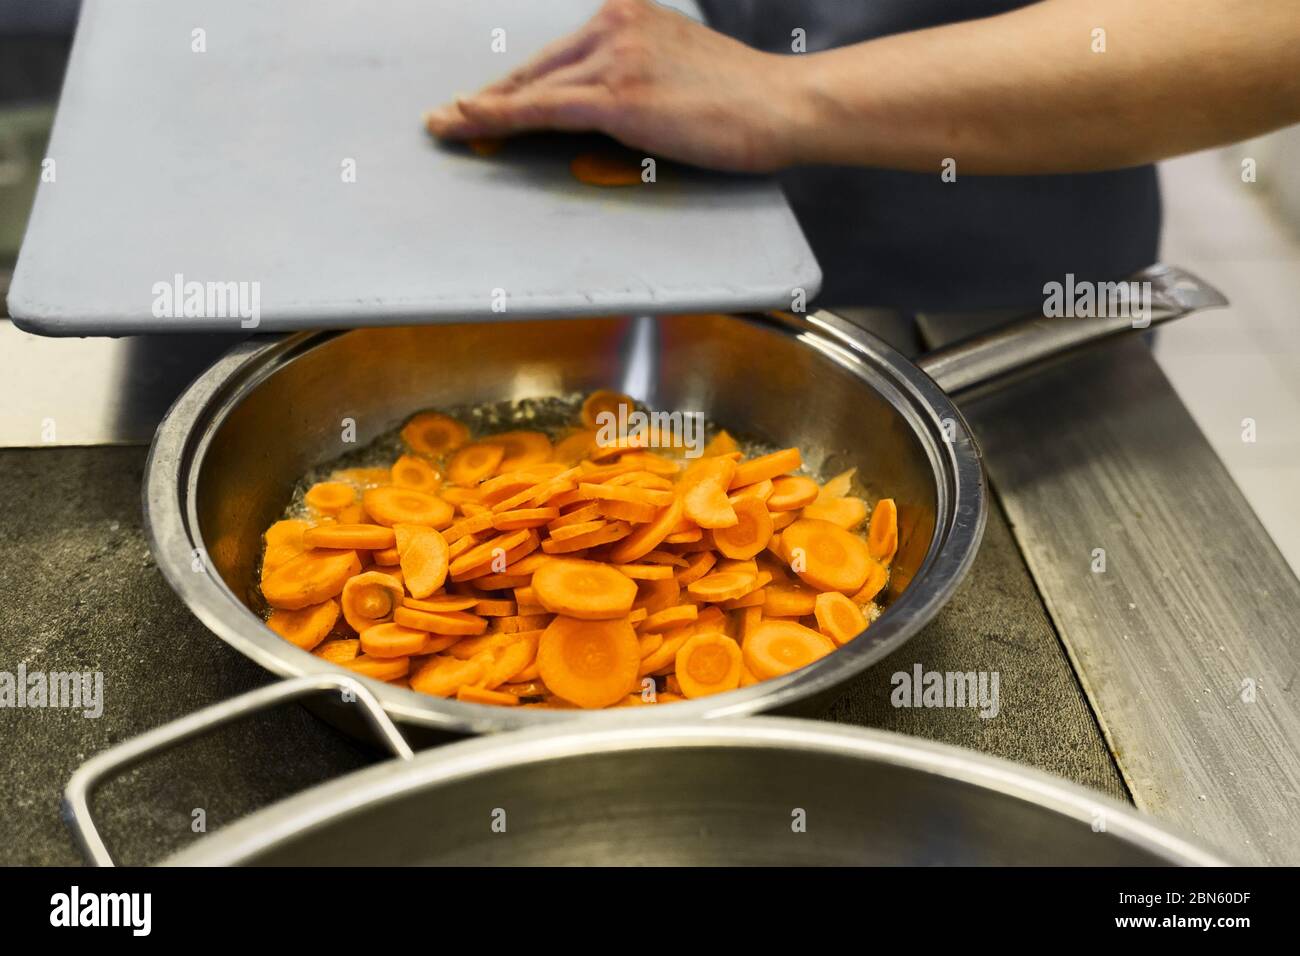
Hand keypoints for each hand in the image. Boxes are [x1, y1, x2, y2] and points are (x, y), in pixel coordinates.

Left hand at [424, 0, 807, 171]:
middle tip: (449, 116)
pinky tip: (471, 120)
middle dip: (489, 96)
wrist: (781, 104)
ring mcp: (614, 58)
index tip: (483, 98)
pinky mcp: (617, 95)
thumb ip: (636, 74)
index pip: (558, 55)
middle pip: (535, 67)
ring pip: (531, 88)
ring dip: (483, 111)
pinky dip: (500, 117)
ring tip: (447, 127)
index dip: (515, 82)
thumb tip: (607, 105)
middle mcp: (614, 25)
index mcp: (627, 15)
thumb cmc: (742, 99)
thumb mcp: (680, 68)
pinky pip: (543, 108)